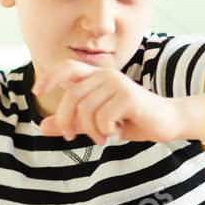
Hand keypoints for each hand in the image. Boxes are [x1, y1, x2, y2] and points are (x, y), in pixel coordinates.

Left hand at [37, 61, 179, 143]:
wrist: (167, 122)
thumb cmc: (133, 121)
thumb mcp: (98, 124)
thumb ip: (73, 124)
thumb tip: (42, 127)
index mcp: (98, 77)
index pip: (68, 67)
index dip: (50, 77)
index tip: (37, 91)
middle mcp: (106, 76)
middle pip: (72, 97)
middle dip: (67, 120)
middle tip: (72, 137)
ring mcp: (118, 84)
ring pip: (86, 110)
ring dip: (90, 130)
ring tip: (102, 137)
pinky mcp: (128, 96)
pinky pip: (103, 117)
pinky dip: (106, 130)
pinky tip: (117, 131)